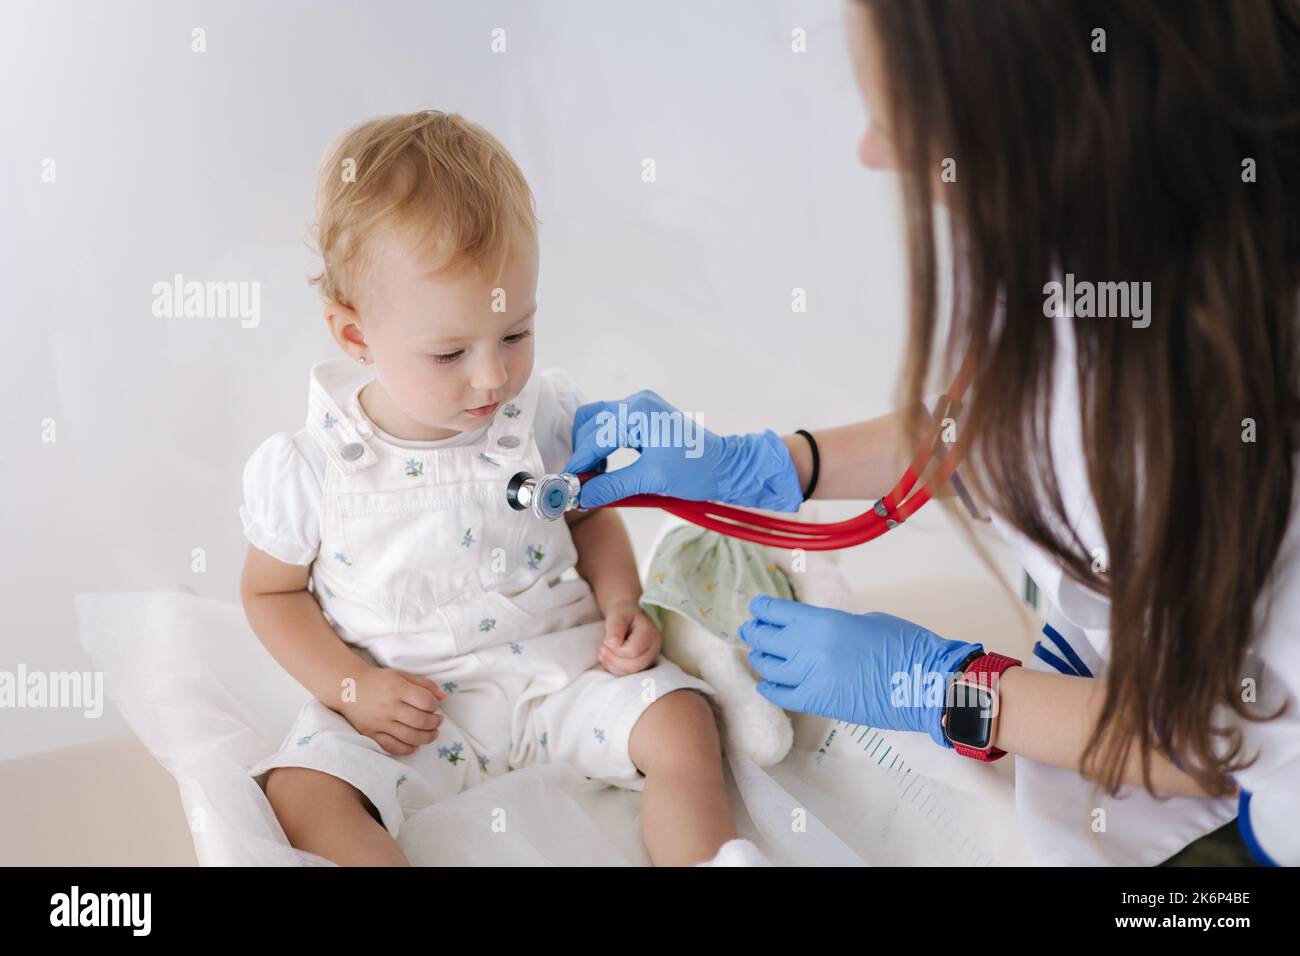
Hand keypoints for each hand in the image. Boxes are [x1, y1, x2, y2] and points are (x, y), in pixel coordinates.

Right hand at [337, 666, 448, 755]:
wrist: (349, 689)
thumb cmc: (379, 681)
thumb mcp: (402, 675)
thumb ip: (425, 684)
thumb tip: (444, 697)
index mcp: (397, 688)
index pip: (425, 701)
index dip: (435, 705)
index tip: (435, 706)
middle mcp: (389, 706)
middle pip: (420, 721)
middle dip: (435, 723)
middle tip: (438, 721)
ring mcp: (379, 723)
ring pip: (410, 737)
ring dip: (426, 738)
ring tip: (432, 734)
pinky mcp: (371, 735)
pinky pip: (393, 747)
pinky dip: (408, 749)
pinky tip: (416, 745)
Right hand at [563, 390, 803, 510]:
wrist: (728, 468)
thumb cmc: (697, 470)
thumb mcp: (651, 481)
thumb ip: (611, 486)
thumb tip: (580, 496)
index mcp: (638, 412)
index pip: (595, 437)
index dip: (578, 464)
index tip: (566, 486)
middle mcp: (636, 403)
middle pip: (589, 423)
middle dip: (582, 453)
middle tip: (581, 482)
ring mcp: (640, 409)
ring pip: (597, 424)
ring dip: (591, 449)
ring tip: (595, 477)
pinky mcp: (644, 419)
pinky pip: (611, 428)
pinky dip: (603, 447)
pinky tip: (607, 468)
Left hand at [597, 599, 662, 675]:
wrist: (628, 618)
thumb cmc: (623, 615)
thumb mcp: (618, 615)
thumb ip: (615, 627)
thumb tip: (612, 643)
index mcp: (650, 634)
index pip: (632, 651)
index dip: (615, 649)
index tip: (606, 640)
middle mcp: (654, 648)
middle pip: (634, 665)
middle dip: (613, 659)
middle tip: (602, 648)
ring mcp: (650, 658)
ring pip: (631, 672)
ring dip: (612, 665)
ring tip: (603, 652)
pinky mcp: (642, 665)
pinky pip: (628, 674)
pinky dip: (614, 669)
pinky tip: (606, 659)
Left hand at [738, 596, 980, 747]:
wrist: (925, 682)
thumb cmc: (905, 644)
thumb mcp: (867, 621)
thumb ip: (835, 624)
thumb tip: (818, 630)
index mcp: (823, 621)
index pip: (777, 612)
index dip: (762, 609)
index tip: (757, 608)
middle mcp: (809, 648)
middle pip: (766, 638)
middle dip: (755, 632)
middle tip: (750, 631)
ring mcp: (811, 677)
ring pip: (768, 667)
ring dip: (760, 659)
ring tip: (757, 655)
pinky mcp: (818, 703)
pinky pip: (781, 695)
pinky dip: (770, 688)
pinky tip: (767, 684)